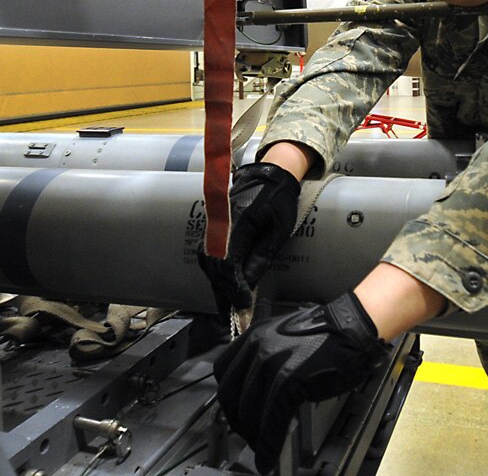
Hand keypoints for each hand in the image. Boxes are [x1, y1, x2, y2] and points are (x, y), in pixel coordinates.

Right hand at [198, 162, 300, 312]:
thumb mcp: (279, 228)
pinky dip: (216, 272)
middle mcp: (220, 223)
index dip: (233, 286)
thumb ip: (263, 255)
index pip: (229, 262)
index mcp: (238, 222)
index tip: (242, 303)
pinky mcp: (214, 226)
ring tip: (229, 305)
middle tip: (236, 312)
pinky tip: (224, 286)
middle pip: (214, 265)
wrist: (270, 176)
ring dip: (218, 283)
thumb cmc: (279, 200)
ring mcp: (214, 224)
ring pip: (208, 261)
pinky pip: (209, 253)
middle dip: (224, 290)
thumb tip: (249, 281)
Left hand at [214, 292, 390, 472]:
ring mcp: (272, 365)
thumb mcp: (284, 335)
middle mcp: (257, 349)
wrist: (352, 327)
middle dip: (237, 421)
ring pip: (248, 411)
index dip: (228, 398)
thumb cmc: (327, 332)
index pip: (223, 372)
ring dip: (252, 436)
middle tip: (247, 435)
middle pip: (230, 395)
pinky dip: (268, 444)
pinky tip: (268, 456)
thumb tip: (258, 385)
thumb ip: (266, 355)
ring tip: (260, 449)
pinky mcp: (289, 383)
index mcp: (254, 336)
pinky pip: (270, 421)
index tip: (235, 410)